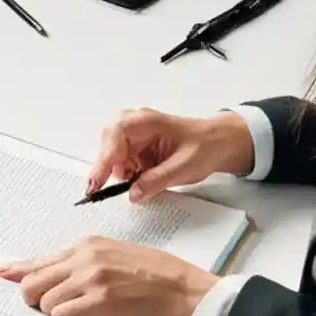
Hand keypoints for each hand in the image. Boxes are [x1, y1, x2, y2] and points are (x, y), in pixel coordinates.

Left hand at [0, 236, 218, 315]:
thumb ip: (80, 262)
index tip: (2, 273)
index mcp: (88, 245)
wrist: (183, 290)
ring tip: (81, 314)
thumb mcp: (113, 255)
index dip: (19, 271)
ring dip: (58, 314)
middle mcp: (86, 258)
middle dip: (36, 300)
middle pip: (34, 282)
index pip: (41, 260)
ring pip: (46, 303)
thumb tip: (49, 272)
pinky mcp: (102, 301)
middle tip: (50, 307)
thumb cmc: (154, 274)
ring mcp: (93, 279)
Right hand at [88, 108, 254, 203]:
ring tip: (144, 181)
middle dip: (110, 168)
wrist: (219, 142)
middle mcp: (136, 125)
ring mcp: (135, 136)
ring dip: (123, 174)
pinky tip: (144, 179)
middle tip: (110, 189)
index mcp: (147, 121)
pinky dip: (129, 175)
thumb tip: (134, 194)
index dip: (103, 160)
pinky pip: (122, 163)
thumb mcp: (184, 166)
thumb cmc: (206, 144)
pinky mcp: (137, 148)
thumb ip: (157, 180)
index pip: (115, 136)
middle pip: (108, 145)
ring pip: (113, 157)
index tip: (96, 183)